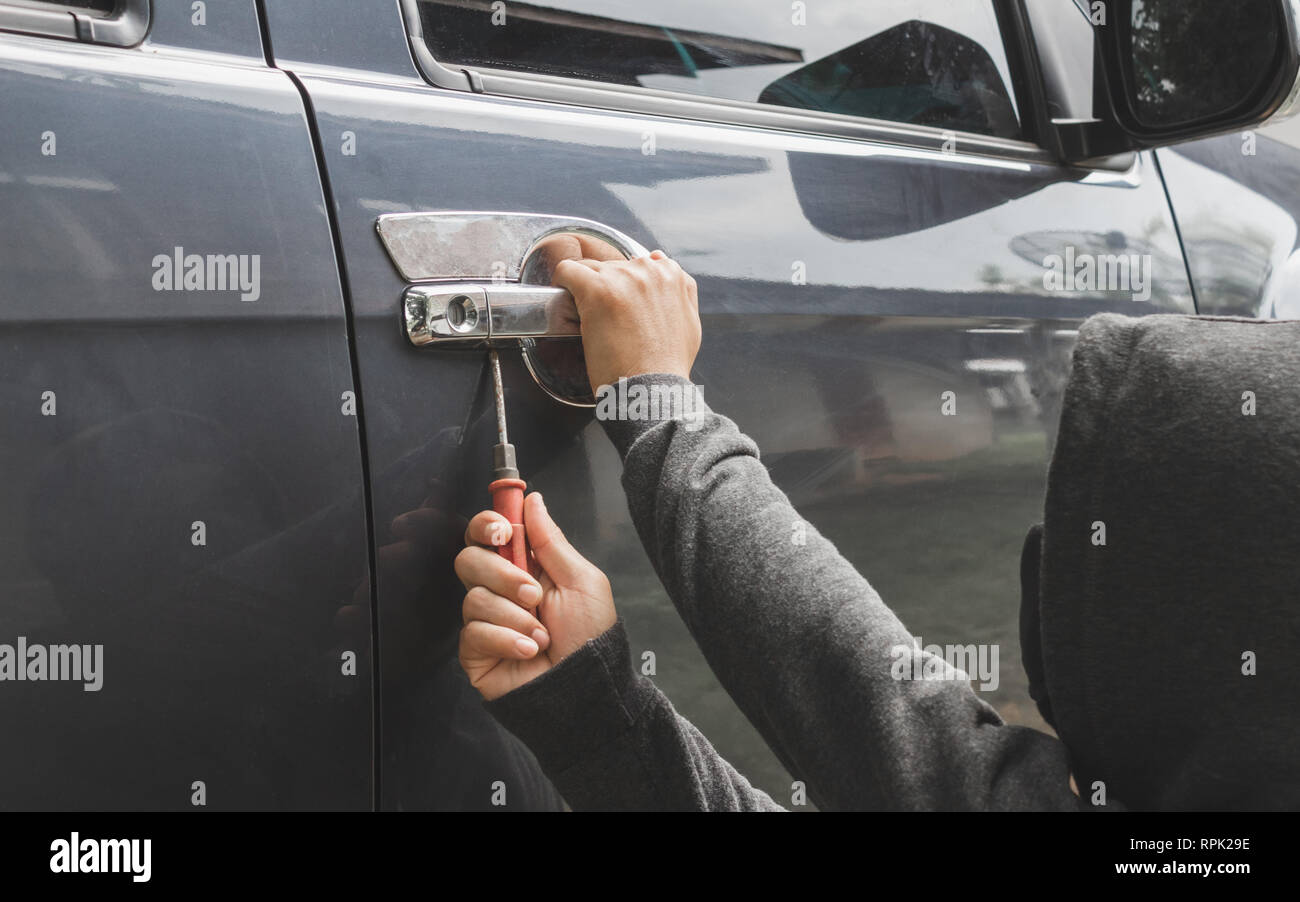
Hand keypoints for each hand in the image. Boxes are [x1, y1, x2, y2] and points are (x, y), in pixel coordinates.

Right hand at [455, 492, 615, 700]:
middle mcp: (501, 591)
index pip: (487, 534)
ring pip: (474, 597)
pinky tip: (530, 650)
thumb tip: (532, 500)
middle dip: (502, 574)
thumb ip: (550, 540)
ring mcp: (486, 621)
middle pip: (469, 559)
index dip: (486, 525)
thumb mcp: (581, 580)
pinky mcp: (476, 652)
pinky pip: (474, 632)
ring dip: (514, 615)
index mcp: (525, 567)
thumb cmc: (591, 635)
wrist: (588, 687)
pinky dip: (507, 639)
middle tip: (533, 594)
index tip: (502, 532)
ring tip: (542, 634)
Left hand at [552, 250, 700, 392]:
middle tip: (605, 322)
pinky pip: (568, 270)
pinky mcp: (597, 290)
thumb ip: (682, 292)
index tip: (620, 309)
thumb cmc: (667, 366)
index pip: (639, 264)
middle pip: (614, 267)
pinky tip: (565, 302)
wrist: (651, 389)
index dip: (626, 288)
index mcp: (671, 275)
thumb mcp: (690, 323)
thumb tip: (666, 268)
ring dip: (585, 290)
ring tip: (588, 320)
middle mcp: (648, 270)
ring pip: (590, 269)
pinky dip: (562, 282)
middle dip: (607, 289)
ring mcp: (622, 278)